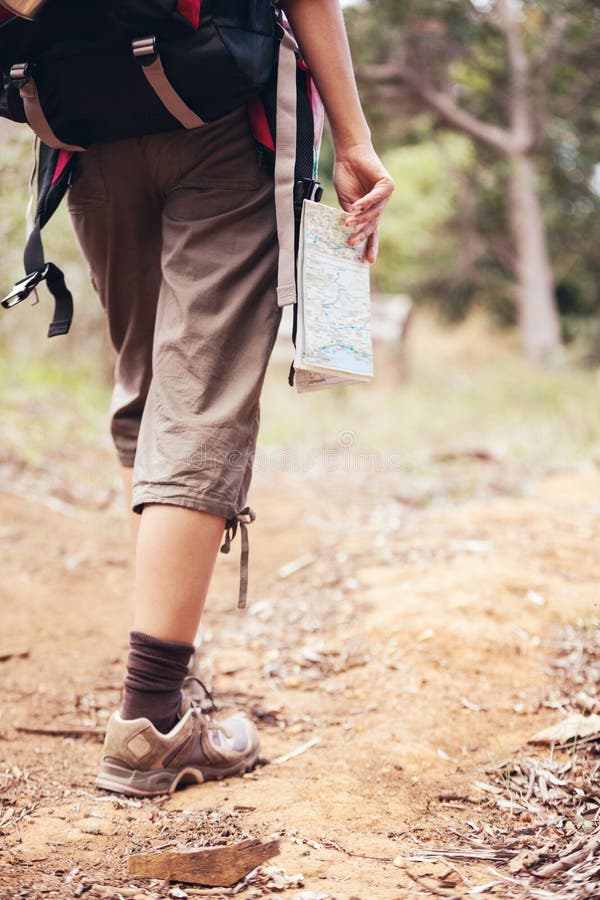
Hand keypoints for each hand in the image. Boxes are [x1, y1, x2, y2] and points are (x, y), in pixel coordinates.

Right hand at [333, 143, 394, 263]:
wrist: (349, 155)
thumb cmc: (346, 177)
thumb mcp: (346, 202)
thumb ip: (351, 216)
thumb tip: (351, 231)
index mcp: (369, 211)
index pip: (372, 231)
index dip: (369, 246)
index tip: (367, 261)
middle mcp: (379, 205)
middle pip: (373, 225)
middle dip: (362, 235)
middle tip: (352, 243)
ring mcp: (384, 196)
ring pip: (374, 213)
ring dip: (360, 219)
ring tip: (348, 222)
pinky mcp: (387, 184)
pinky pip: (377, 197)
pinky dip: (366, 202)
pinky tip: (356, 206)